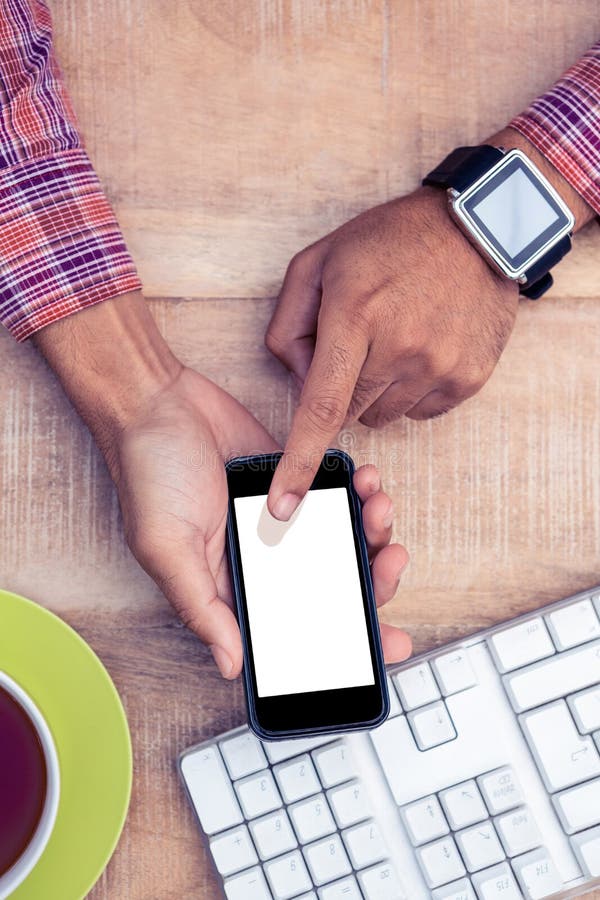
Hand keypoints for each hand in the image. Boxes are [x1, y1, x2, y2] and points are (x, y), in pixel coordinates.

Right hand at [34, 294, 411, 676]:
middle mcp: (263, 558)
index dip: (346, 640)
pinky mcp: (294, 480)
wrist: (156, 400)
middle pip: (334, 585)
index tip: (390, 642)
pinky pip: (338, 494)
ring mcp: (283, 519)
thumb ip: (201, 606)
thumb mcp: (166, 548)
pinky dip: (359, 491)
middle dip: (374, 580)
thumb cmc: (148, 473)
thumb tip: (232, 666)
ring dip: (372, 530)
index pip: (297, 627)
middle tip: (391, 561)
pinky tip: (365, 480)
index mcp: (234, 585)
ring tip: (377, 506)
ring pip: (344, 539)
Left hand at [265, 184, 517, 517]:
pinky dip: (412, 389)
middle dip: (343, 388)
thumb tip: (298, 381)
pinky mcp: (467, 377)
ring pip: (384, 415)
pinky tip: (422, 347)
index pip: (320, 407)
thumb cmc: (389, 243)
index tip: (283, 507)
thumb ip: (288, 325)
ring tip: (396, 338)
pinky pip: (421, 410)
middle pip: (349, 413)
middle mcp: (400, 347)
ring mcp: (439, 366)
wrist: (477, 229)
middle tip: (359, 342)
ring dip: (379, 390)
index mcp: (355, 315)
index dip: (299, 463)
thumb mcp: (318, 263)